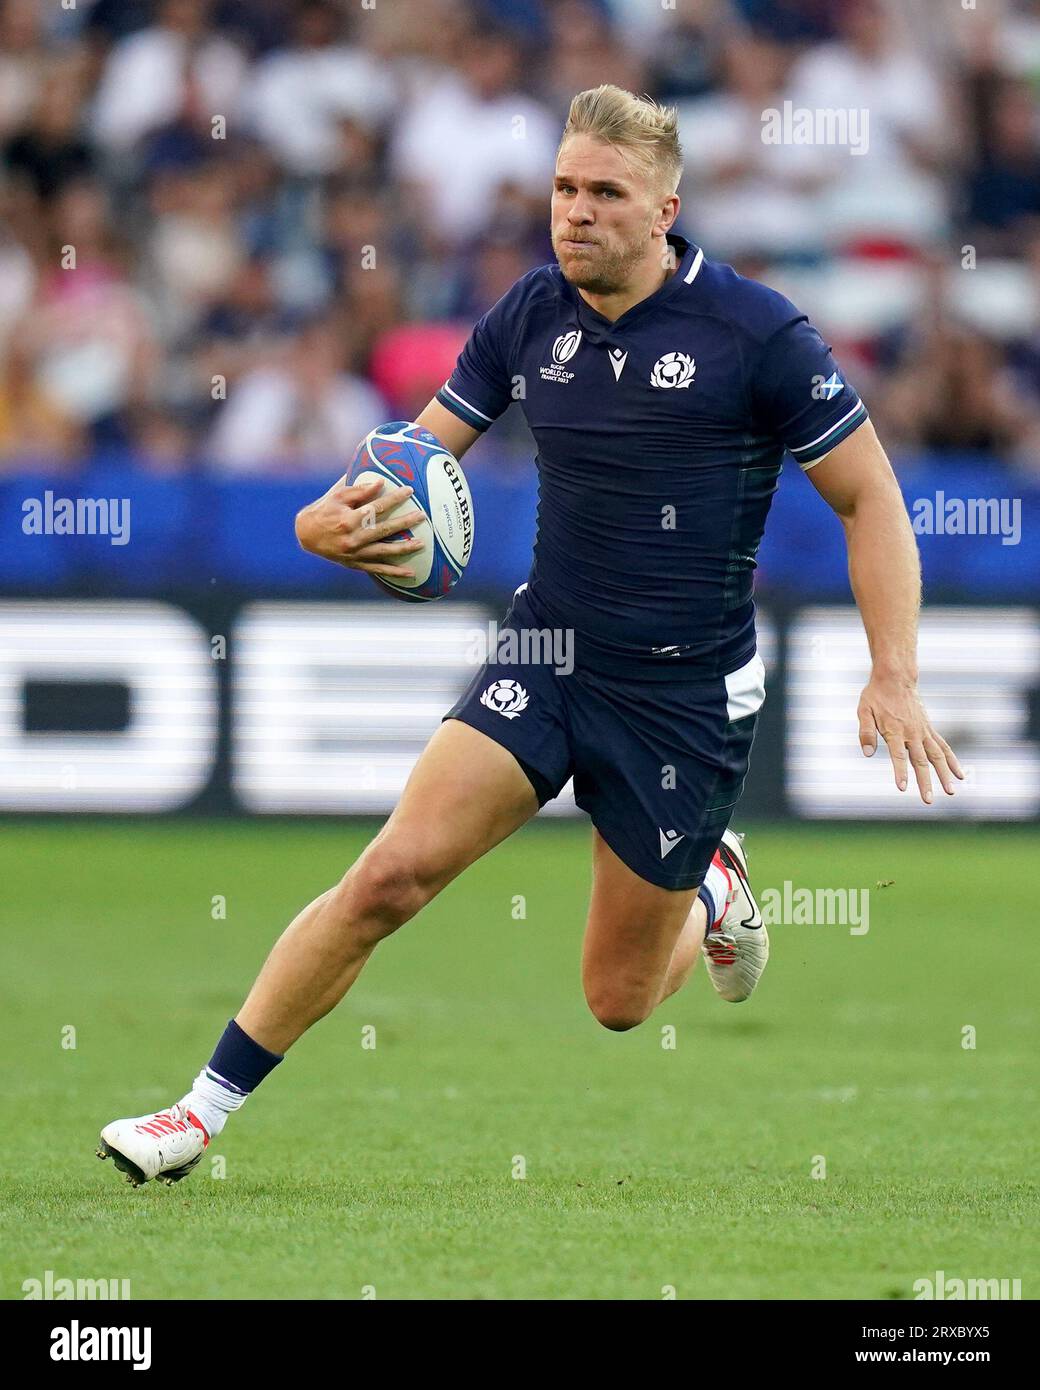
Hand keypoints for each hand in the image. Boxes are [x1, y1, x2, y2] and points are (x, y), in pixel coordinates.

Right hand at [294, 477, 425, 578]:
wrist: (306, 535)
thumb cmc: (324, 510)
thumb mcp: (337, 496)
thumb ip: (359, 489)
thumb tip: (381, 482)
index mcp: (348, 519)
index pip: (377, 507)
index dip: (394, 498)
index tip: (410, 490)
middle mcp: (352, 538)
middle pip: (384, 529)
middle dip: (405, 522)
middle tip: (422, 516)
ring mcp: (355, 553)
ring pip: (384, 552)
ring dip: (404, 548)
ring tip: (422, 544)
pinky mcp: (355, 564)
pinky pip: (378, 569)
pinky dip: (394, 572)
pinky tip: (411, 574)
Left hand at [857, 674, 963, 802]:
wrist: (895, 678)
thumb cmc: (876, 696)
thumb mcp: (864, 711)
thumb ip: (866, 732)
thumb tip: (868, 753)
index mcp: (894, 730)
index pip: (898, 756)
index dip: (900, 772)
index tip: (903, 788)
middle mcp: (912, 733)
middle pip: (920, 761)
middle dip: (925, 782)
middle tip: (928, 800)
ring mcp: (923, 732)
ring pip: (937, 756)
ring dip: (944, 775)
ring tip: (951, 792)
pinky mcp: (929, 730)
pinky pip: (944, 747)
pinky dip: (952, 761)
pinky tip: (960, 775)